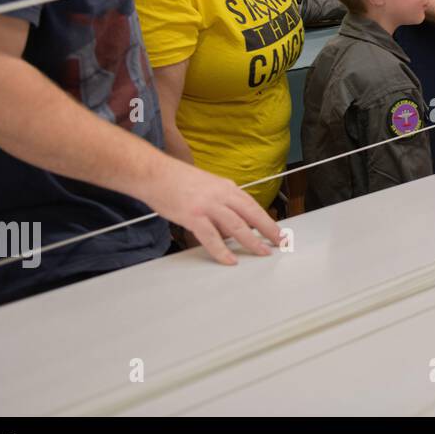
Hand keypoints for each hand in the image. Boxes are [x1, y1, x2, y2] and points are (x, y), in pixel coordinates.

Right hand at [148, 165, 282, 264]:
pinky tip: (230, 260)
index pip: (252, 205)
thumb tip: (231, 227)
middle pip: (251, 214)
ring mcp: (208, 205)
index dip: (267, 219)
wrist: (154, 173)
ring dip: (252, 241)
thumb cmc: (177, 180)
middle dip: (268, 230)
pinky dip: (222, 251)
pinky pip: (212, 237)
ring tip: (262, 252)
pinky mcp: (193, 216)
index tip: (278, 231)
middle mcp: (221, 194)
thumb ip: (221, 203)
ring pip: (237, 226)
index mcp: (226, 187)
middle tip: (280, 242)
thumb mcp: (207, 186)